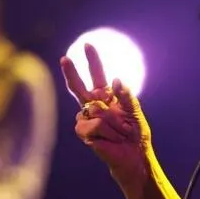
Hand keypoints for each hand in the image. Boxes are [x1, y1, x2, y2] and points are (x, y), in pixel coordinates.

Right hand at [61, 43, 149, 185]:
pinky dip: (106, 131)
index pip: (97, 75)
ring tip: (119, 132)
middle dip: (72, 72)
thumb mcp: (134, 111)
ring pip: (95, 110)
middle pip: (78, 86)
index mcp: (107, 96)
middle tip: (64, 59)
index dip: (93, 61)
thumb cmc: (135, 133)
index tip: (88, 45)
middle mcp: (94, 105)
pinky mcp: (83, 131)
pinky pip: (93, 124)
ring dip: (112, 122)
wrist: (132, 154)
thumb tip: (115, 80)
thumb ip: (126, 95)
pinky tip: (109, 138)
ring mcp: (86, 117)